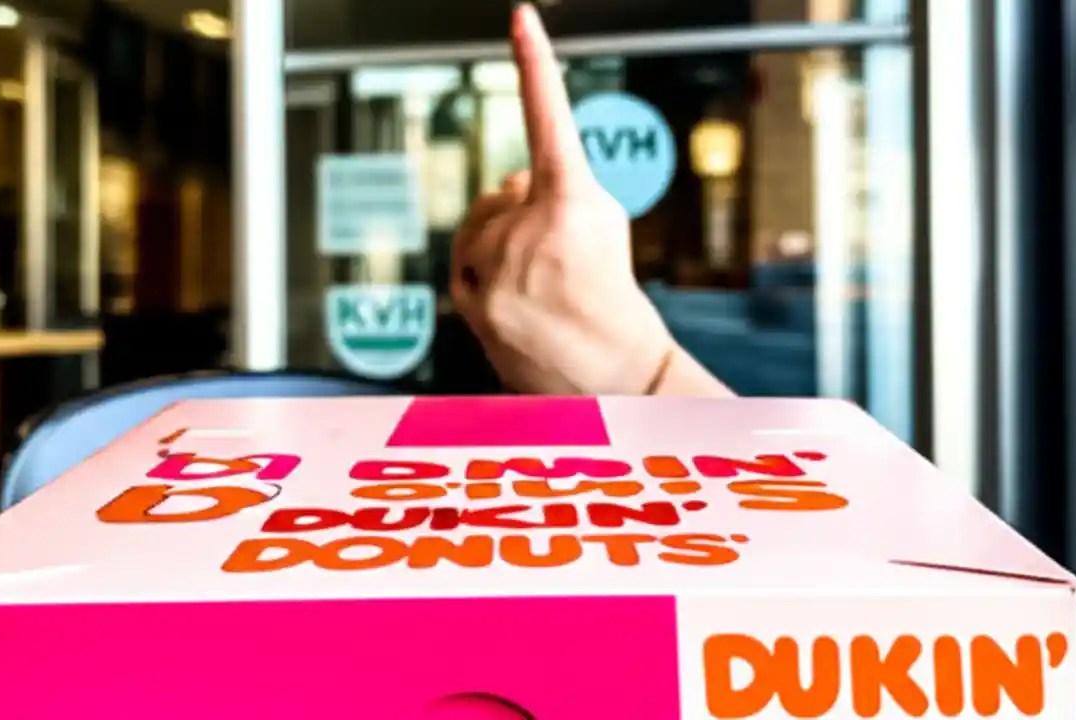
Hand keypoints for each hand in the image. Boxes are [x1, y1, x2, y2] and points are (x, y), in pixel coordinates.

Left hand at [450, 3, 678, 395]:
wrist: (611, 371)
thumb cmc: (612, 292)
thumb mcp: (605, 221)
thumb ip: (556, 185)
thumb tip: (508, 185)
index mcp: (573, 199)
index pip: (548, 116)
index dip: (534, 63)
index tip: (520, 16)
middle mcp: (528, 229)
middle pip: (501, 193)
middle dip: (520, 212)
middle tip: (558, 256)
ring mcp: (496, 270)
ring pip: (477, 232)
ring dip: (501, 245)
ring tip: (541, 287)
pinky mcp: (473, 306)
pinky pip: (463, 268)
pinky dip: (482, 276)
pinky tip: (515, 301)